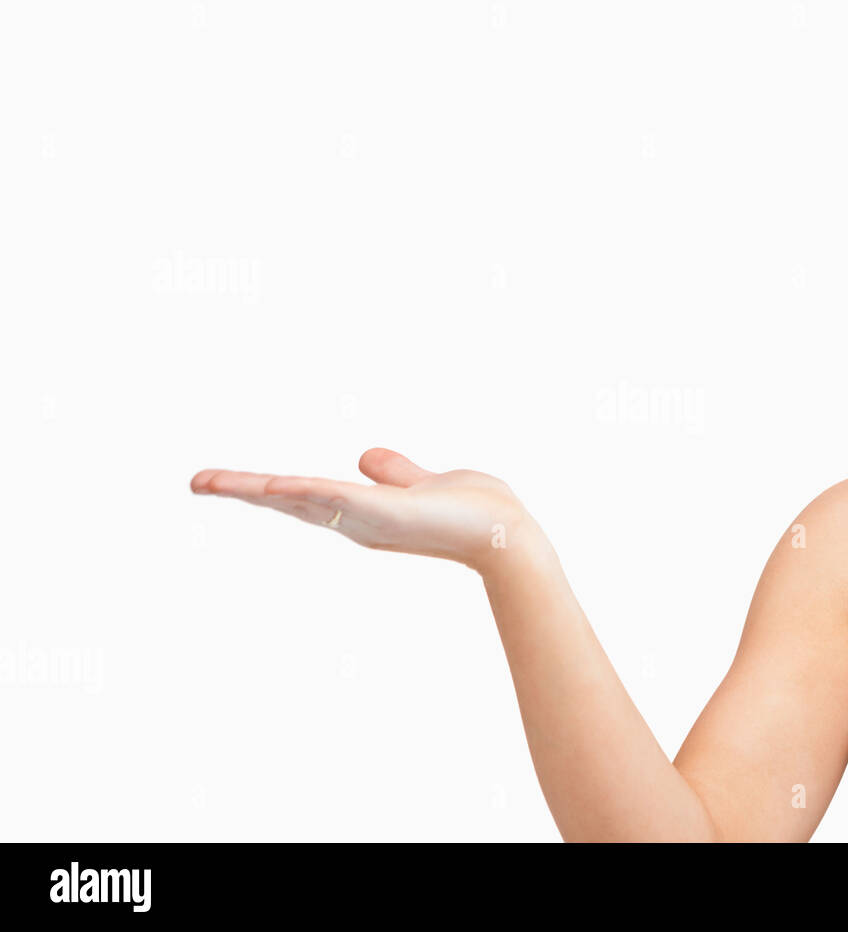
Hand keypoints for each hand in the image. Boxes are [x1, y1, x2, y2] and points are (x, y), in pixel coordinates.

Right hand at [190, 448, 534, 574]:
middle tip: (195, 482)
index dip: (258, 488)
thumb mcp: (420, 482)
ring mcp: (371, 520)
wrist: (507, 535)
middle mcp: (357, 521)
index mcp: (360, 511)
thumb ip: (393, 472)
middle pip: (288, 502)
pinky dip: (311, 494)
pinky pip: (344, 501)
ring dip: (261, 491)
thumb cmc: (471, 513)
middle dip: (241, 492)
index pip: (299, 495)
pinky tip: (280, 486)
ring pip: (306, 501)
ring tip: (215, 482)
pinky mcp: (392, 515)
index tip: (214, 482)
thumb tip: (364, 458)